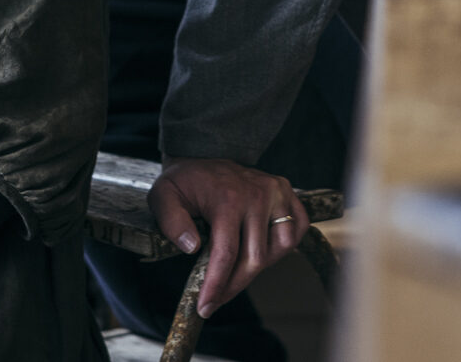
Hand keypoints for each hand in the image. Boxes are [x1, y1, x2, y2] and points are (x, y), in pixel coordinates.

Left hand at [148, 157, 306, 318]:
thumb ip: (171, 222)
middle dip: (234, 286)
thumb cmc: (184, 181)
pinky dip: (285, 245)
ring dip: (259, 267)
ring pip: (279, 248)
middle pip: (255, 258)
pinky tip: (263, 252)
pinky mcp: (287, 192)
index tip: (205, 307)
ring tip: (236, 271)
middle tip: (216, 300)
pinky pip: (298, 228)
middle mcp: (257, 194)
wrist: (203, 154)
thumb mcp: (163, 195)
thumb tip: (192, 248)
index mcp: (227, 198)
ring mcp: (276, 192)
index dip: (216, 286)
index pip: (226, 254)